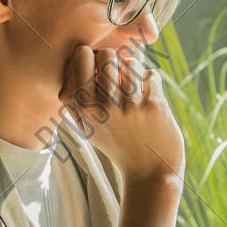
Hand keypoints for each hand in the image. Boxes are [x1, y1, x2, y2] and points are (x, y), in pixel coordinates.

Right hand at [61, 44, 184, 183]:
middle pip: (107, 54)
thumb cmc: (117, 146)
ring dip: (133, 70)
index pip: (82, 56)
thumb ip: (73, 100)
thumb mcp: (87, 128)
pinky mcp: (155, 105)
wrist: (149, 172)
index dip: (90, 56)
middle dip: (112, 60)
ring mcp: (132, 105)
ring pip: (131, 62)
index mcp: (86, 107)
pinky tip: (148, 94)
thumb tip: (71, 66)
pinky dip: (151, 81)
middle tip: (116, 74)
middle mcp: (107, 105)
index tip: (96, 67)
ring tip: (133, 84)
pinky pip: (152, 75)